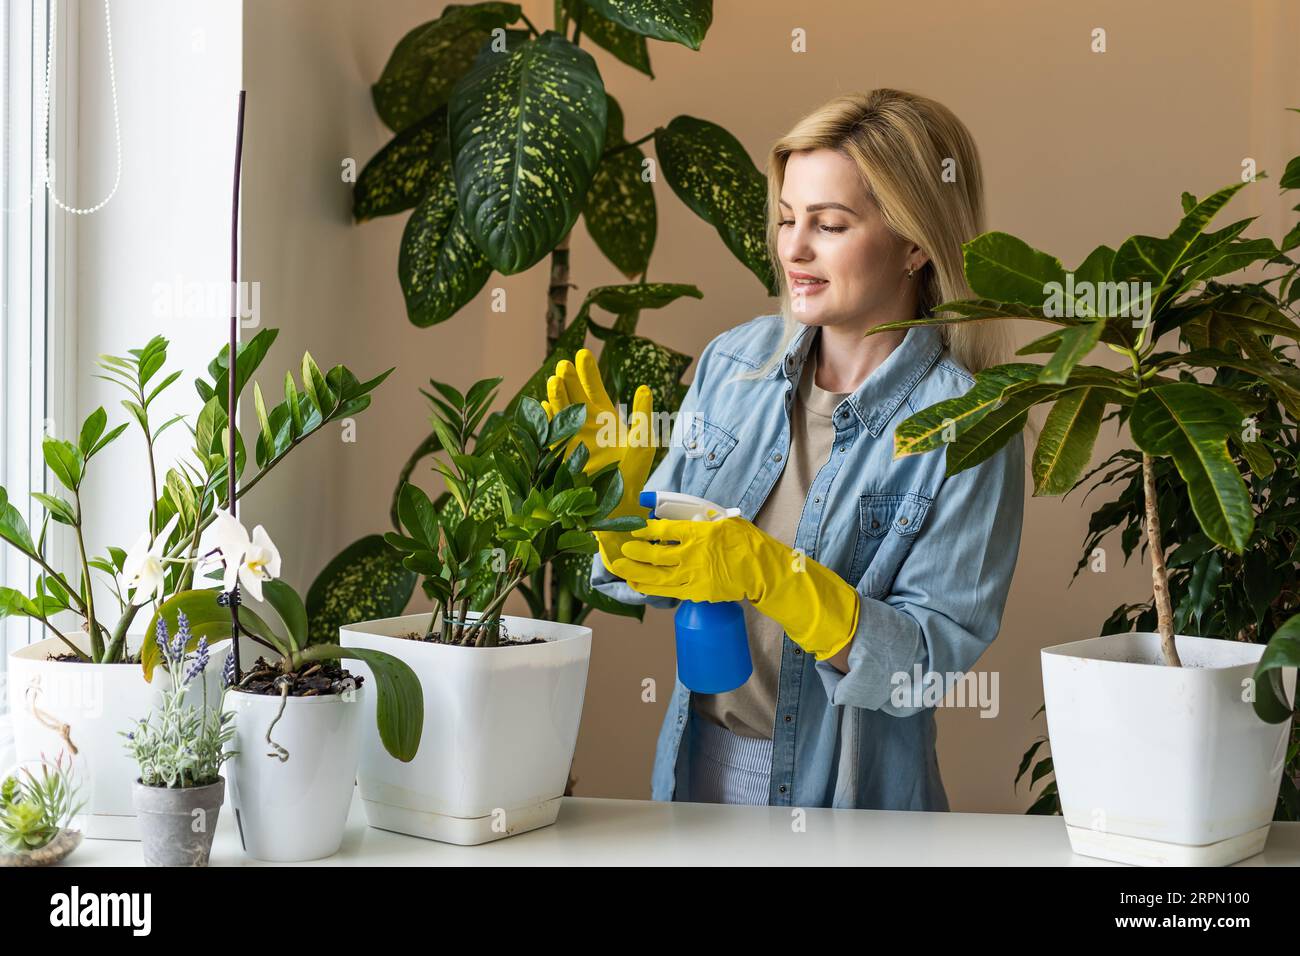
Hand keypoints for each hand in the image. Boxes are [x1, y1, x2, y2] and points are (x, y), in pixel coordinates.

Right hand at [542, 348, 655, 563]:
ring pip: (559, 410)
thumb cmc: (632, 473)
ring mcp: (569, 437)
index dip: (587, 371)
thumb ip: (643, 416)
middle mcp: (583, 423)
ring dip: (556, 396)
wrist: (617, 504)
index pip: (593, 388)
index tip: (582, 354)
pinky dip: (546, 422)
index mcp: (603, 417)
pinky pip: (549, 435)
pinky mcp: (559, 454)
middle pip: (571, 394)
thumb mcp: (642, 442)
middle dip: (567, 379)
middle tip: (564, 364)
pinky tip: (544, 409)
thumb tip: (644, 388)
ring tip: (555, 381)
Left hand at [608, 518, 860, 659]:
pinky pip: (667, 591)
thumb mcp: (722, 519)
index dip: (645, 530)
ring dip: (634, 572)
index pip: (663, 530)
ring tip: (619, 567)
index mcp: (699, 533)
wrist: (762, 570)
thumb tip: (670, 512)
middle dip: (631, 552)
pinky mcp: (696, 593)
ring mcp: (693, 577)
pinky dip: (649, 587)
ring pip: (655, 577)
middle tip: (618, 549)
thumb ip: (697, 516)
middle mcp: (692, 556)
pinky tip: (637, 583)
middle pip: (653, 555)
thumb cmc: (744, 541)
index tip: (634, 528)